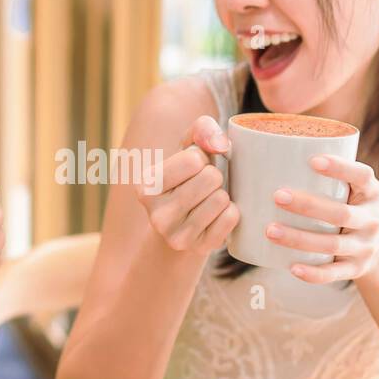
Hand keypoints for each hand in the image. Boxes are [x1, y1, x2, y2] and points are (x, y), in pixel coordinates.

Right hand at [136, 114, 239, 253]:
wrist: (181, 227)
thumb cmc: (187, 179)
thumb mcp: (186, 149)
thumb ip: (201, 130)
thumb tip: (221, 144)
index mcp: (147, 187)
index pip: (194, 159)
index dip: (202, 158)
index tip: (193, 168)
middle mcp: (157, 215)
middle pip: (210, 178)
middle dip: (214, 176)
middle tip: (204, 186)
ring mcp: (178, 236)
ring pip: (221, 199)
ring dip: (222, 194)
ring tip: (208, 200)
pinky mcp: (200, 248)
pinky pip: (231, 218)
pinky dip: (231, 211)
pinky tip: (216, 215)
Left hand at [266, 154, 378, 283]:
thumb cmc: (350, 208)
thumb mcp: (351, 190)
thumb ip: (326, 176)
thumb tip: (271, 153)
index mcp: (371, 192)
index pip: (361, 176)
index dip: (340, 168)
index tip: (312, 160)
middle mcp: (372, 219)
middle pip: (340, 213)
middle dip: (308, 205)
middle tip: (276, 195)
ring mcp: (365, 246)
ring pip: (332, 244)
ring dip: (299, 238)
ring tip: (270, 230)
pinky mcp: (356, 269)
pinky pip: (334, 273)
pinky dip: (313, 273)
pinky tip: (291, 267)